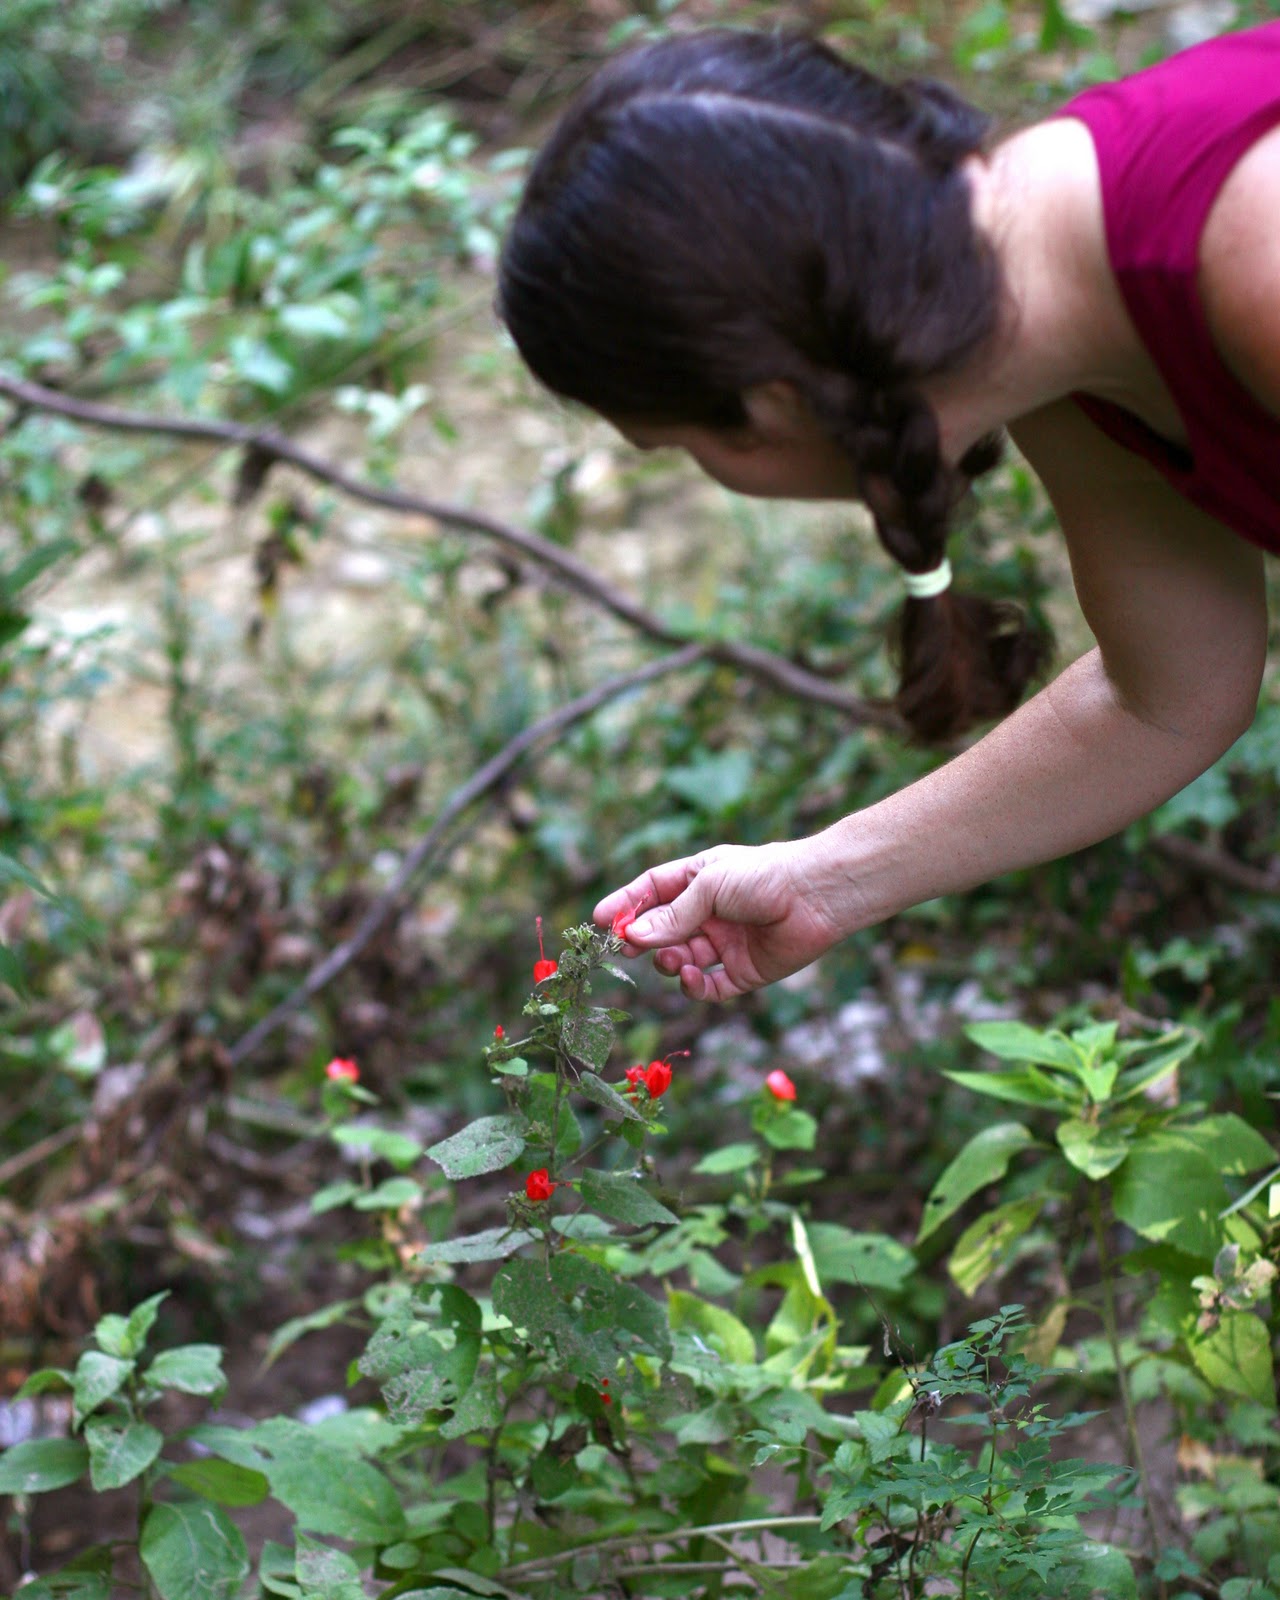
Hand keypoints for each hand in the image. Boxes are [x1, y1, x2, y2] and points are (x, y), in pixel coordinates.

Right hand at [594, 840, 844, 1001]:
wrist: (818, 895)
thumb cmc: (764, 875)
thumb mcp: (709, 886)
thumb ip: (672, 914)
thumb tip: (633, 935)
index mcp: (701, 879)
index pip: (653, 891)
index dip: (626, 904)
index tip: (598, 920)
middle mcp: (711, 913)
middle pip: (664, 930)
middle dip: (643, 940)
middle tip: (626, 948)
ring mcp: (726, 944)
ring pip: (682, 960)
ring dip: (669, 962)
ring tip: (671, 959)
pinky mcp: (745, 972)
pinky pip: (710, 987)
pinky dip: (694, 986)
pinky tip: (689, 977)